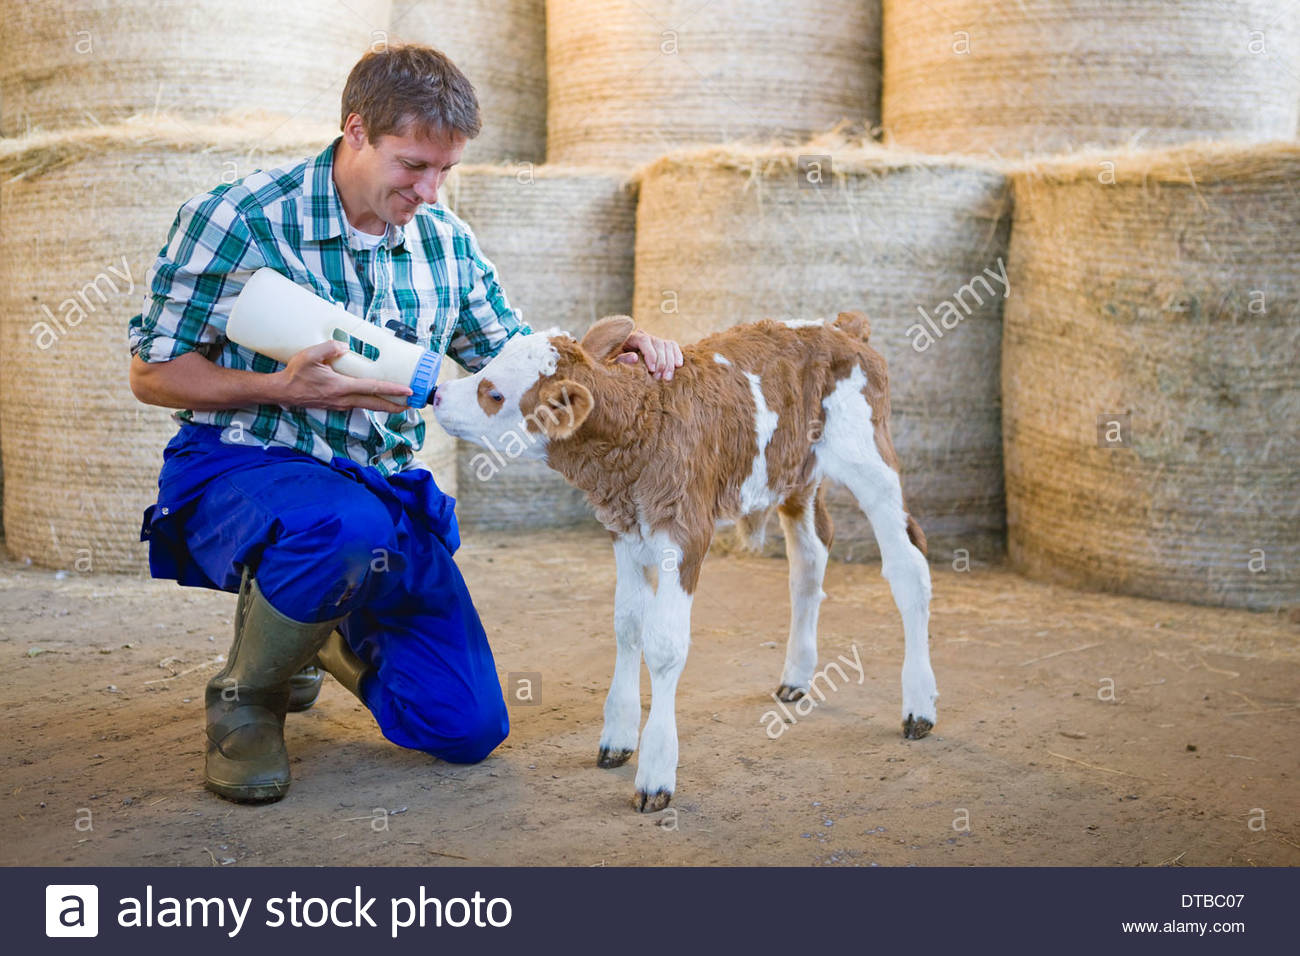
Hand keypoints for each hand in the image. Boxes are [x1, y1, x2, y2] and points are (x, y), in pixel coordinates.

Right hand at [273, 341, 411, 412]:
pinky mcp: (336, 405)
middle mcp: (343, 399)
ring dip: (384, 405)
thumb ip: (329, 348)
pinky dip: (370, 403)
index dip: (392, 390)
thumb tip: (345, 347)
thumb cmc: (295, 374)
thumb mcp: (309, 355)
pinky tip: (375, 398)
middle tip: (411, 404)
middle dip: (395, 405)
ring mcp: (340, 405)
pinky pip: (358, 404)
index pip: (372, 388)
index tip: (408, 392)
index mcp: (341, 387)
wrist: (282, 391)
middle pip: (375, 404)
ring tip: (398, 403)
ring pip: (367, 406)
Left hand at [615, 329, 683, 380]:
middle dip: (661, 362)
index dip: (650, 354)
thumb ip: (622, 360)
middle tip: (658, 378)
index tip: (651, 369)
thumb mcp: (614, 363)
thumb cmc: (616, 364)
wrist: (621, 365)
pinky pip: (673, 346)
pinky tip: (678, 366)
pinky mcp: (663, 346)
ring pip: (668, 346)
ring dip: (670, 362)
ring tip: (666, 378)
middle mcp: (645, 336)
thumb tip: (634, 357)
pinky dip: (677, 355)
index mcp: (631, 338)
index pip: (644, 340)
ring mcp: (655, 340)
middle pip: (658, 344)